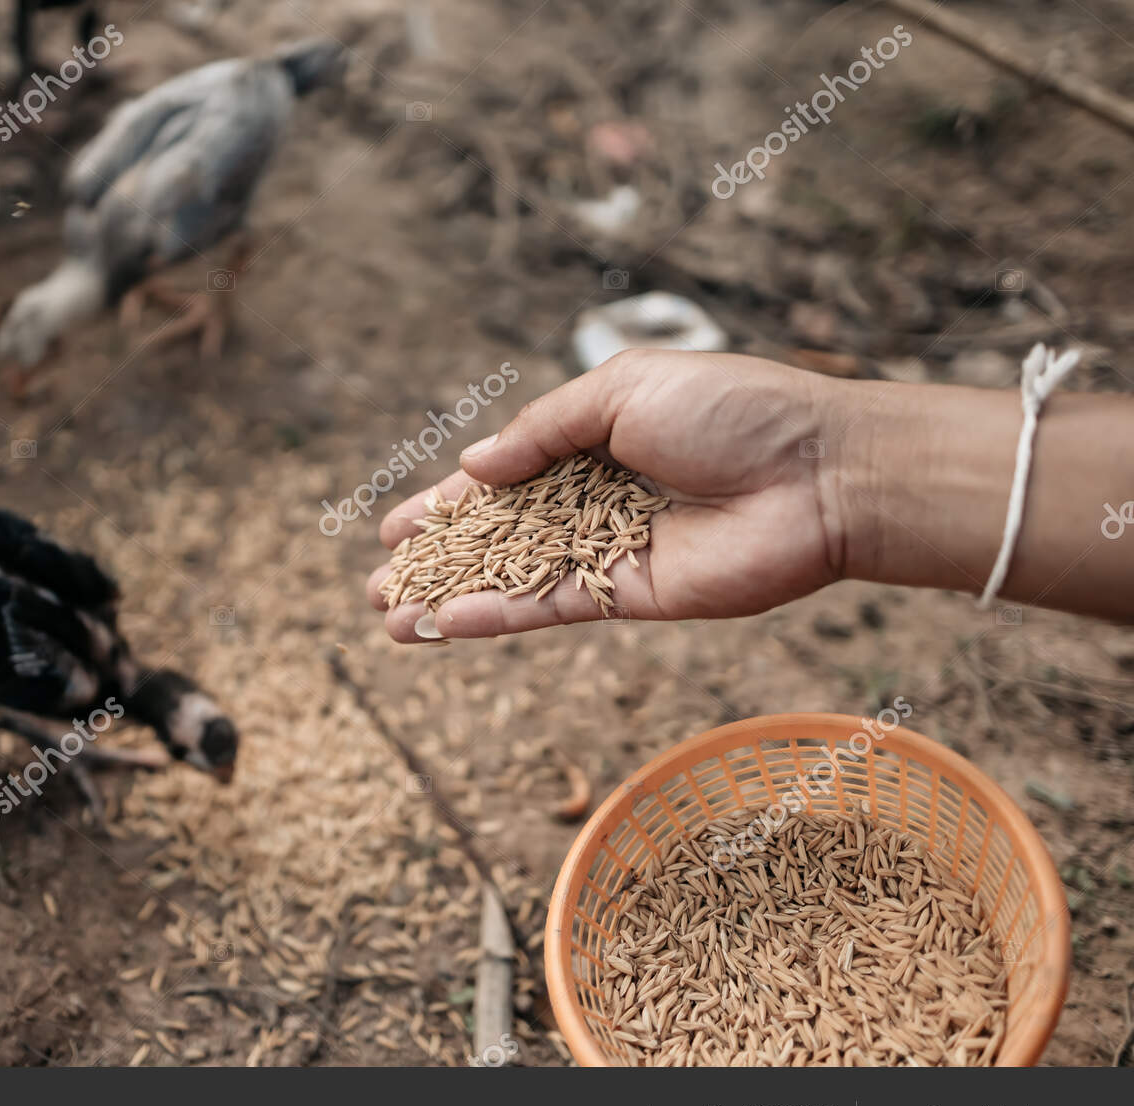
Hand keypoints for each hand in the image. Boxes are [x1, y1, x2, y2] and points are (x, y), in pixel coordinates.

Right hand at [368, 350, 852, 641]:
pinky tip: (444, 624)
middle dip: (437, 559)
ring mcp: (609, 553)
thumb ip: (542, 429)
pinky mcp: (631, 597)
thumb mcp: (622, 390)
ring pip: (513, 579)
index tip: (392, 527)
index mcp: (592, 442)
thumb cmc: (732, 410)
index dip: (447, 502)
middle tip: (376, 582)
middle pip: (497, 536)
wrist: (819, 473)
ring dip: (450, 598)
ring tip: (388, 616)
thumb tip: (474, 462)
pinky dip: (496, 615)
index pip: (501, 478)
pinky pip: (550, 607)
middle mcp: (593, 501)